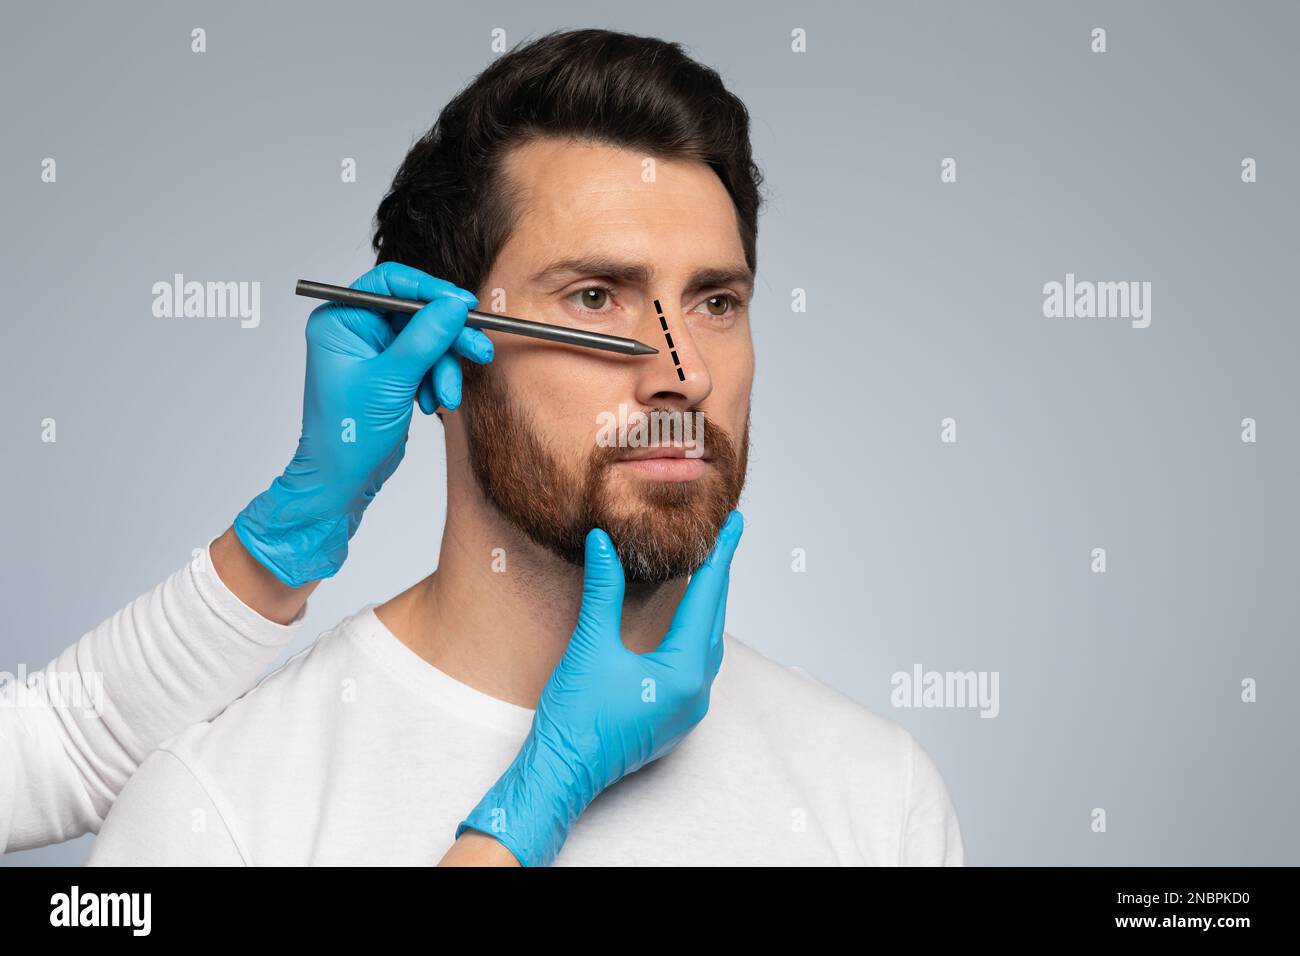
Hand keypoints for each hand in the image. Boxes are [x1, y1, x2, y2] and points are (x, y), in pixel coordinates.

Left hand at [234, 261, 490, 586]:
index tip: (464, 305)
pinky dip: (436, 381)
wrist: (342, 480)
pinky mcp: (391, 373)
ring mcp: (374, 352)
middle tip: (477, 350)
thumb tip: (454, 303)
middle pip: (416, 313)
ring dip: (444, 368)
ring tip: (446, 397)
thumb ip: (425, 338)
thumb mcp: (391, 380)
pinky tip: (431, 404)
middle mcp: (356, 330)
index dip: (431, 291)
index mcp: (341, 320)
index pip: (391, 284)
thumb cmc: (347, 434)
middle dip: (448, 337)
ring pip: (428, 340)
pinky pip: (427, 362)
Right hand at [455, 510, 743, 865]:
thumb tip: (603, 543)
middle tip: (725, 537)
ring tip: (709, 572)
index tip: (734, 523)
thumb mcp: (589, 646)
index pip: (707, 599)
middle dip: (718, 577)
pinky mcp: (673, 718)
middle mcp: (695, 692)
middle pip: (714, 620)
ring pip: (707, 644)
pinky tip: (685, 621)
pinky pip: (695, 666)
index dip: (720, 556)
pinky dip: (694, 634)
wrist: (561, 775)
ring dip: (708, 607)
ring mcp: (687, 709)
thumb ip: (602, 591)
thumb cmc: (575, 718)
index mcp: (683, 672)